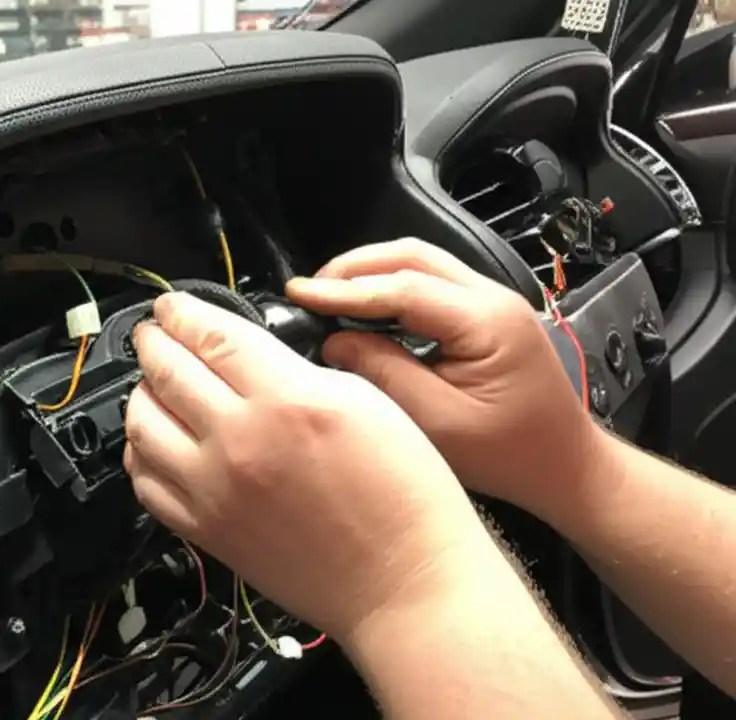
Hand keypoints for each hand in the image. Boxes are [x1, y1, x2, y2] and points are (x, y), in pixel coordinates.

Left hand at [122, 291, 485, 636]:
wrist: (403, 581)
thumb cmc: (402, 497)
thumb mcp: (365, 400)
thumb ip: (297, 368)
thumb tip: (248, 352)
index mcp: (287, 400)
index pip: (209, 335)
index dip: (180, 312)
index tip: (171, 305)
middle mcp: (240, 442)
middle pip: (165, 372)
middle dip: (152, 342)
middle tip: (153, 333)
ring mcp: (214, 490)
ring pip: (141, 424)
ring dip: (141, 393)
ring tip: (153, 383)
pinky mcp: (205, 530)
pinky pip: (146, 481)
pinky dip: (141, 451)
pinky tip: (155, 441)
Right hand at [286, 238, 606, 516]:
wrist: (566, 468)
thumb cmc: (512, 456)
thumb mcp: (440, 424)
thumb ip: (385, 375)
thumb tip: (335, 342)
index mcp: (487, 322)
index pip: (403, 288)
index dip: (345, 290)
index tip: (300, 294)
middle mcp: (493, 299)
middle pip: (413, 257)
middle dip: (354, 267)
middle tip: (309, 290)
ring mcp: (492, 304)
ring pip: (422, 263)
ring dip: (371, 273)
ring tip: (328, 295)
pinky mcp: (486, 317)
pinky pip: (431, 285)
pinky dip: (390, 288)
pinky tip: (364, 309)